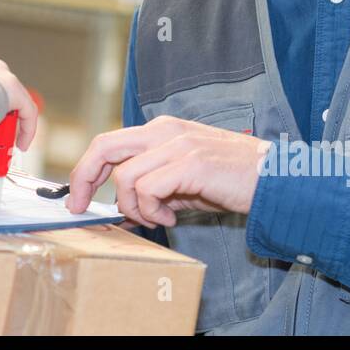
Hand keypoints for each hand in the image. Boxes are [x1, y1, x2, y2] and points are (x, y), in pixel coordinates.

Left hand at [66, 115, 271, 226]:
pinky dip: (151, 211)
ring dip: (133, 208)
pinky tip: (170, 219)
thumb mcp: (182, 181)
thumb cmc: (229, 181)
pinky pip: (149, 189)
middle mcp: (164, 130)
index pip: (108, 143)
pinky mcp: (190, 163)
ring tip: (157, 219)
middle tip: (82, 208)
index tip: (77, 198)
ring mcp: (177, 144)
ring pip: (126, 176)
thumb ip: (152, 186)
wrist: (272, 180)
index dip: (85, 171)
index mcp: (160, 130)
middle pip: (104, 147)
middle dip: (84, 180)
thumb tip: (122, 207)